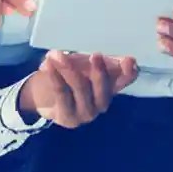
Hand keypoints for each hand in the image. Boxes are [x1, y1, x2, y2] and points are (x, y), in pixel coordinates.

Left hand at [18, 51, 138, 127]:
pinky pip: (62, 93)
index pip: (125, 80)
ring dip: (69, 69)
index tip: (129, 62)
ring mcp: (86, 113)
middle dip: (101, 72)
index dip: (129, 72)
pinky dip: (55, 76)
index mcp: (110, 86)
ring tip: (58, 55)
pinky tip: (48, 64)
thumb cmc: (68, 75)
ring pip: (81, 89)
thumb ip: (97, 60)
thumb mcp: (83, 63)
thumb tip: (120, 57)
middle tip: (95, 55)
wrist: (43, 96)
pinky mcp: (68, 117)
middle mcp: (101, 103)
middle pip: (104, 90)